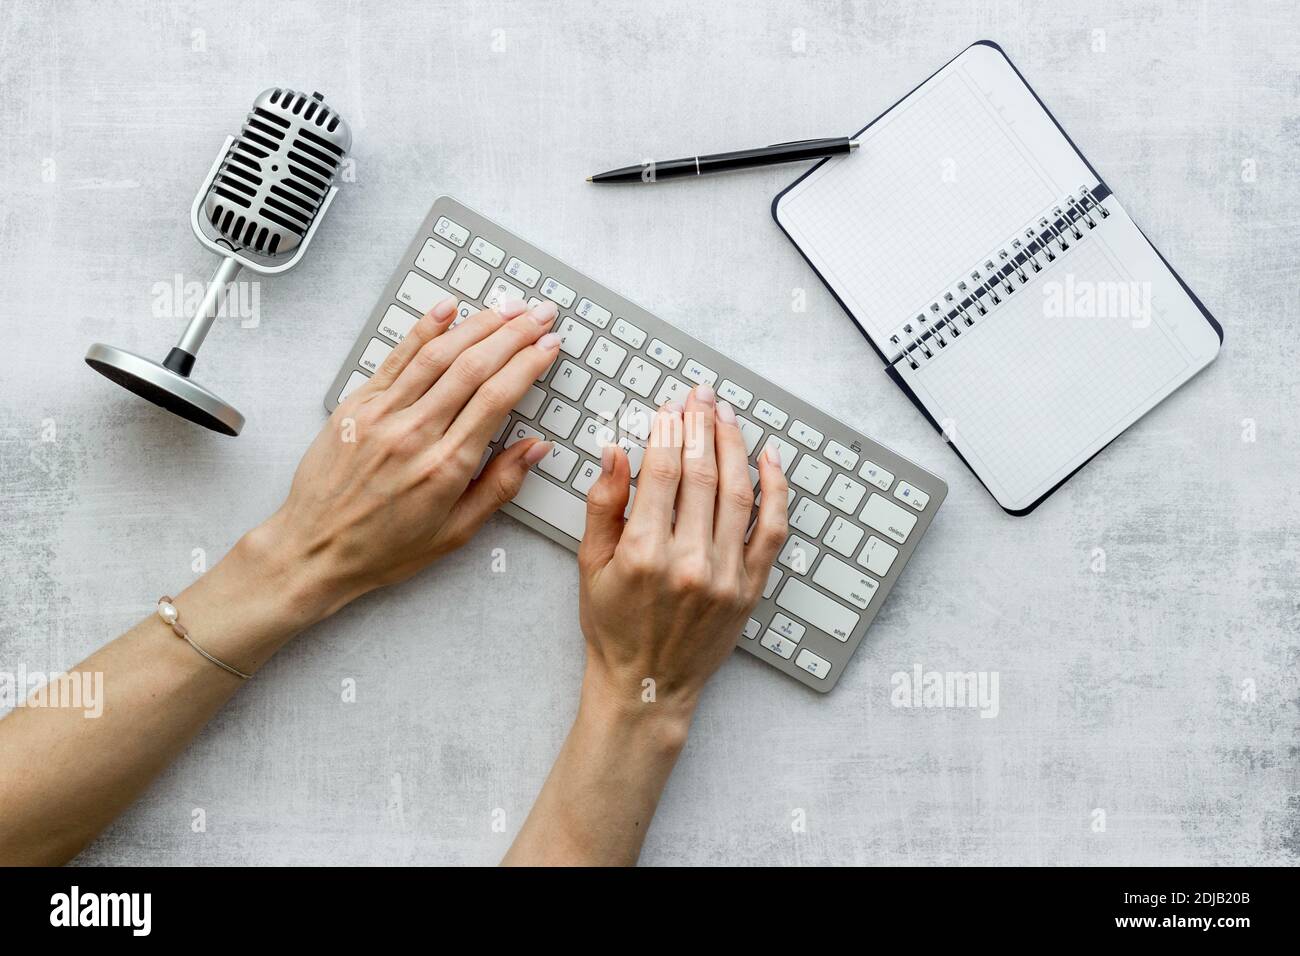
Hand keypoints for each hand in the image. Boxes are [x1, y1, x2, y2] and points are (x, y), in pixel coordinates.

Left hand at [260, 295, 560, 624]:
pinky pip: (396, 358)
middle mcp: (413, 434)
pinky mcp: (356, 406)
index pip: (497, 398)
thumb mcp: (456, 532)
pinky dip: (423, 329)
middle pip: (473, 367)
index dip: (528, 365)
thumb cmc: (384, 548)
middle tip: (539, 315)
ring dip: (477, 324)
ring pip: (437, 354)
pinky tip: (446, 308)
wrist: (313, 550)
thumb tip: (536, 447)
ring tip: (506, 307)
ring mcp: (381, 415)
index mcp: (445, 467)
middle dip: (513, 334)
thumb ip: (500, 486)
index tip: (548, 347)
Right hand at [576, 384, 788, 728]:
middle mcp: (689, 561)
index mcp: (643, 552)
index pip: (663, 472)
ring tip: (726, 415)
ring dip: (734, 446)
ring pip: (738, 492)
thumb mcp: (589, 565)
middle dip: (700, 426)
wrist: (647, 686)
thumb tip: (616, 451)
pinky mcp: (751, 587)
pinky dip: (776, 489)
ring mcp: (726, 575)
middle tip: (700, 396)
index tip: (669, 407)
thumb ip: (602, 504)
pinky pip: (773, 528)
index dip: (668, 431)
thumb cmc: (614, 626)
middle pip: (702, 473)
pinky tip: (769, 459)